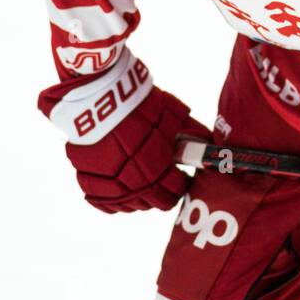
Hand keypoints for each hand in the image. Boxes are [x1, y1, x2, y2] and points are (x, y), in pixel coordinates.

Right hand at [65, 88, 209, 212]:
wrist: (97, 93)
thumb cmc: (138, 102)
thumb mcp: (171, 114)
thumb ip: (192, 133)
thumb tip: (212, 144)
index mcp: (156, 165)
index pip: (175, 190)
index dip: (181, 184)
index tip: (181, 177)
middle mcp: (133, 179)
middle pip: (154, 202)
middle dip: (163, 193)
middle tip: (164, 181)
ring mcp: (108, 181)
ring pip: (130, 205)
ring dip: (140, 198)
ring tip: (143, 183)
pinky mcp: (87, 179)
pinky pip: (104, 203)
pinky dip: (114, 201)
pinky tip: (122, 192)